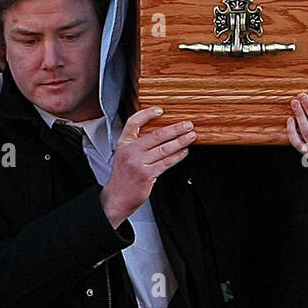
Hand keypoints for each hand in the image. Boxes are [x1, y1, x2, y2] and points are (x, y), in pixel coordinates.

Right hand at [100, 108, 195, 226]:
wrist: (117, 198)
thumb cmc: (123, 176)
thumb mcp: (124, 155)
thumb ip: (137, 143)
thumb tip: (160, 133)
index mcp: (123, 143)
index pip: (134, 123)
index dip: (147, 114)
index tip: (161, 110)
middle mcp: (130, 151)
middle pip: (156, 135)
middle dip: (175, 129)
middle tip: (187, 125)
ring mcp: (138, 163)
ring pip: (164, 148)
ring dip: (181, 141)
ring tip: (191, 136)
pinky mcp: (147, 175)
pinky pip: (166, 162)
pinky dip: (177, 156)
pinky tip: (184, 151)